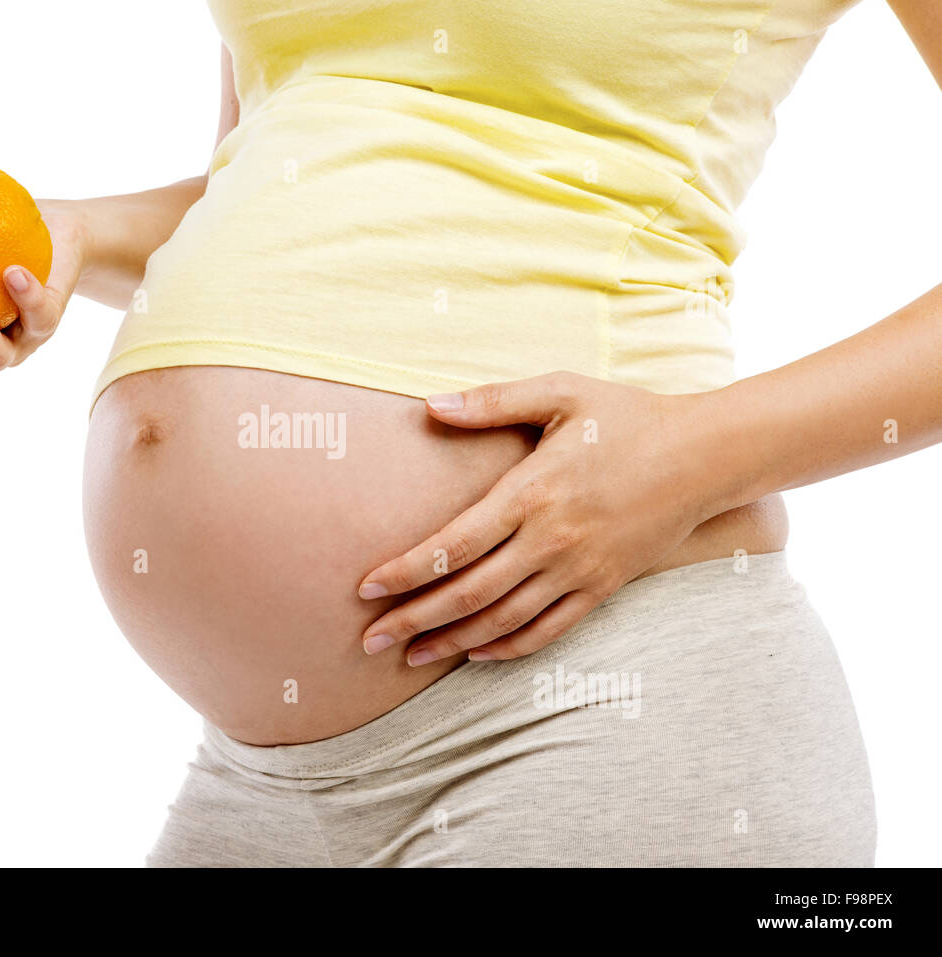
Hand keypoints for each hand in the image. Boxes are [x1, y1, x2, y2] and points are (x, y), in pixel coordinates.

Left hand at [358, 372, 717, 664]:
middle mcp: (551, 540)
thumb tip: (429, 404)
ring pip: (503, 620)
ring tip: (410, 656)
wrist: (707, 455)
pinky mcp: (604, 588)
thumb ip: (492, 401)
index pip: (454, 543)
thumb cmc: (627, 416)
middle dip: (413, 619)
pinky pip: (549, 630)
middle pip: (468, 593)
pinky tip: (475, 653)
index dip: (405, 571)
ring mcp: (579, 570)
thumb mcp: (561, 391)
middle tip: (368, 640)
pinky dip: (509, 648)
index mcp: (531, 492)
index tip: (365, 588)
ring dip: (452, 642)